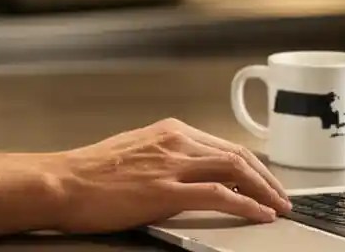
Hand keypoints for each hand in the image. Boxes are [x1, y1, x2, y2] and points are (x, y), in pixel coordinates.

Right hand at [43, 118, 293, 232]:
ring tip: (278, 207)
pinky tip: (259, 214)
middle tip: (282, 196)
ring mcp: (172, 164)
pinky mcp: (165, 190)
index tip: (265, 180)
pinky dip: (246, 204)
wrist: (62, 181)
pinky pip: (218, 194)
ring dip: (264, 190)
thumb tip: (187, 173)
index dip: (252, 165)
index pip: (224, 145)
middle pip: (237, 155)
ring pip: (235, 170)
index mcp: (170, 131)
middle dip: (266, 177)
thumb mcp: (135, 153)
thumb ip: (165, 157)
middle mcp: (176, 141)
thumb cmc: (90, 173)